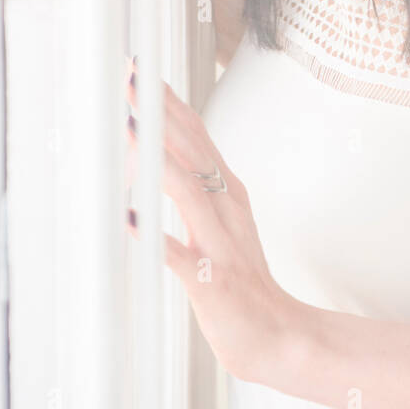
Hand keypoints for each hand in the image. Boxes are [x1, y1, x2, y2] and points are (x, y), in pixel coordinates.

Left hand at [124, 59, 296, 382]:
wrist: (280, 335)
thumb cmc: (244, 278)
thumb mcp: (223, 219)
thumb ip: (195, 184)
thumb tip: (158, 150)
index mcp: (228, 191)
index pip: (196, 135)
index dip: (168, 102)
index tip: (141, 73)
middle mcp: (226, 208)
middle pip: (192, 151)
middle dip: (159, 115)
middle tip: (130, 83)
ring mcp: (221, 243)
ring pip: (190, 193)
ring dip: (159, 162)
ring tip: (131, 134)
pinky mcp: (212, 280)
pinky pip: (181, 256)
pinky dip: (157, 237)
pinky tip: (130, 221)